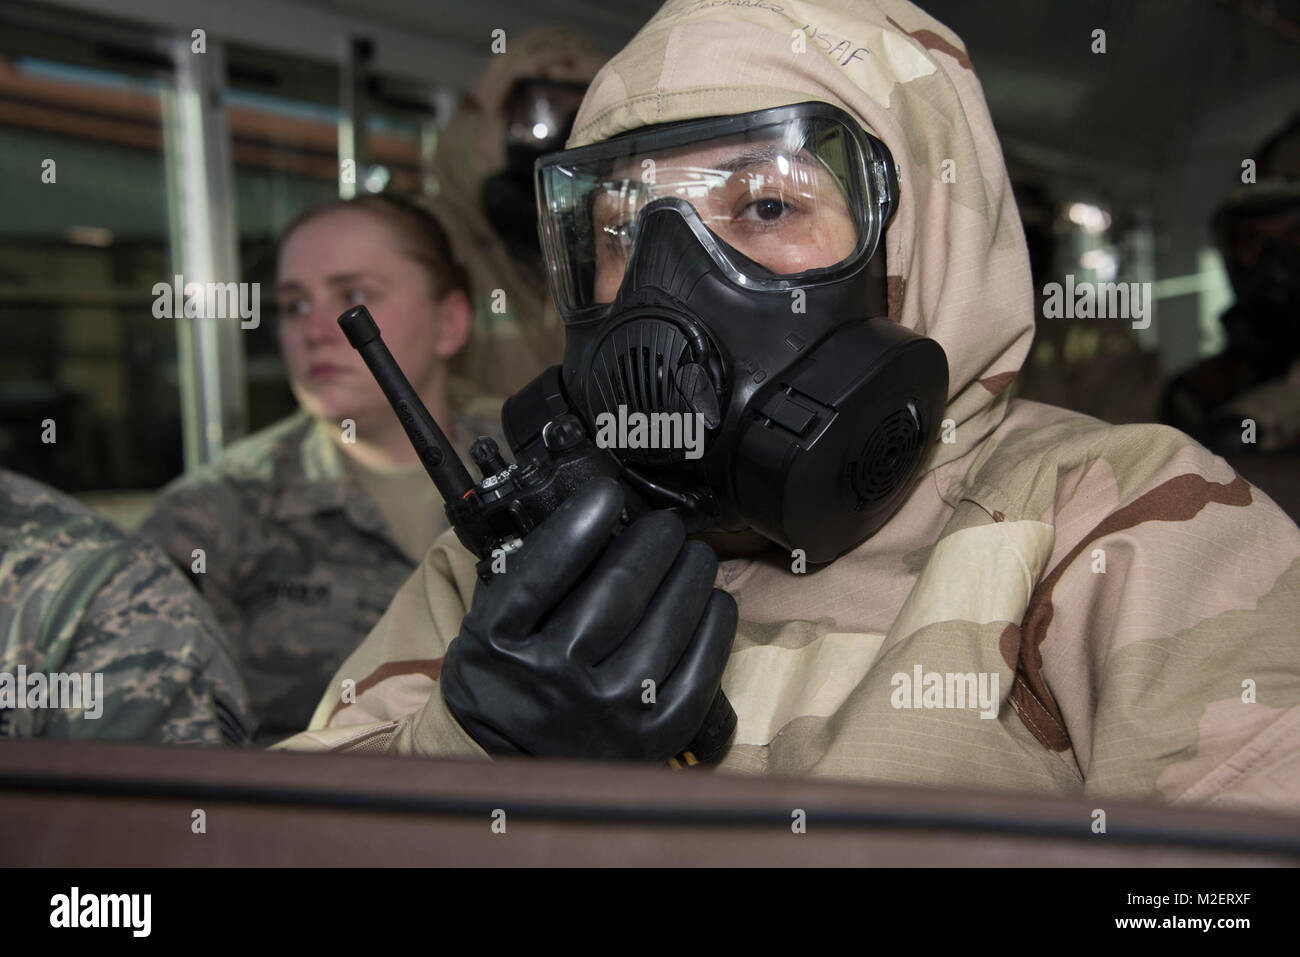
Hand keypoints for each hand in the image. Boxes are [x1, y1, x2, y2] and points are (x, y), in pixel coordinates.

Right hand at [440, 477, 736, 760]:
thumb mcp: (490, 626)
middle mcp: (550, 678)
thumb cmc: (506, 676)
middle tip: (666, 527)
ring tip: (695, 556)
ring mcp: (603, 712)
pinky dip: (714, 627)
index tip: (608, 493)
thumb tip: (596, 518)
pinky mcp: (649, 738)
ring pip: (664, 623)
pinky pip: (697, 671)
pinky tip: (715, 602)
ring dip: (690, 576)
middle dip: (653, 543)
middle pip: (618, 589)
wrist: (510, 764)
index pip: (547, 567)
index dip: (584, 520)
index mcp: (500, 644)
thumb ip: (528, 577)